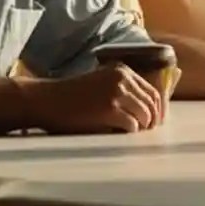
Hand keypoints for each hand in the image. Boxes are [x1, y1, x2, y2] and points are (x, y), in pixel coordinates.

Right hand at [19, 63, 163, 133]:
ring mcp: (117, 93)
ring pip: (144, 115)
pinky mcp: (110, 110)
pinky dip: (129, 133)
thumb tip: (146, 110)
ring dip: (141, 128)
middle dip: (152, 120)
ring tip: (132, 135)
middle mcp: (122, 78)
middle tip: (148, 133)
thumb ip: (122, 90)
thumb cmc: (71, 96)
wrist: (48, 100)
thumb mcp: (100, 83)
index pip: (152, 91)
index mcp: (122, 70)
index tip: (155, 122)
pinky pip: (132, 126)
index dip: (157, 109)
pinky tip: (120, 135)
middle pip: (152, 104)